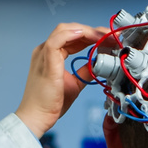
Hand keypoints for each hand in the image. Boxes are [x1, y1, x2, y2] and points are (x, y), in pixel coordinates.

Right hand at [16, 22, 107, 138]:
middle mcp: (45, 51)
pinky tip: (87, 36)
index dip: (91, 36)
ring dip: (86, 31)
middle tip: (110, 35)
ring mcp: (44, 54)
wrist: (37, 117)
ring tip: (103, 35)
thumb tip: (98, 64)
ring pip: (65, 30)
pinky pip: (58, 40)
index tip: (107, 39)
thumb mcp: (74, 83)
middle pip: (70, 30)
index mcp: (50, 55)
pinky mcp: (46, 61)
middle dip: (92, 31)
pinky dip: (73, 35)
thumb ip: (85, 72)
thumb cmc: (50, 104)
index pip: (72, 37)